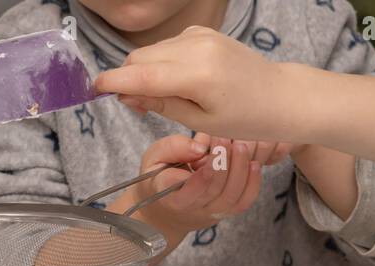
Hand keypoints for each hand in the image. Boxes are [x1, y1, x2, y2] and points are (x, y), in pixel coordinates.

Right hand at [94, 26, 302, 142]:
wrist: (280, 96)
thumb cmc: (246, 118)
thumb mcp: (202, 122)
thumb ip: (162, 105)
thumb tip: (129, 95)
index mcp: (196, 74)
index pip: (141, 74)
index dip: (113, 82)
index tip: (94, 90)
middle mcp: (195, 47)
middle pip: (139, 58)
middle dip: (129, 80)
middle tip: (136, 107)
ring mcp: (199, 36)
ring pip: (152, 51)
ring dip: (144, 72)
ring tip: (157, 99)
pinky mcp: (203, 33)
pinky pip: (167, 47)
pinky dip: (161, 63)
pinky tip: (173, 83)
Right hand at [111, 133, 280, 243]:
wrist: (168, 209)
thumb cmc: (161, 175)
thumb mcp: (155, 157)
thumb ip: (174, 148)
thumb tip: (200, 146)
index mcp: (169, 196)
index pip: (184, 194)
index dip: (198, 178)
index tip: (205, 153)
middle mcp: (192, 209)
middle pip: (213, 192)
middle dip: (222, 163)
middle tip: (225, 139)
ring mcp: (212, 212)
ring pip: (231, 198)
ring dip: (240, 170)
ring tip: (241, 145)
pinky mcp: (226, 211)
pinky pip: (243, 202)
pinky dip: (253, 183)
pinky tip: (254, 163)